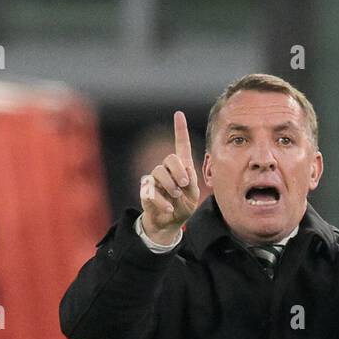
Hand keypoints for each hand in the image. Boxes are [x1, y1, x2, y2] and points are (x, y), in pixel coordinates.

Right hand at [139, 111, 200, 241]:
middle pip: (170, 158)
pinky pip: (151, 190)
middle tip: (183, 184)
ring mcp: (155, 179)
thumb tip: (186, 171)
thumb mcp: (193, 196)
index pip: (181, 145)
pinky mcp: (146, 190)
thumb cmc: (183, 207)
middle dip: (178, 170)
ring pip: (159, 172)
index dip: (180, 130)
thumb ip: (191, 183)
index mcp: (181, 168)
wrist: (169, 224)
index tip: (178, 114)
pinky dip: (162, 201)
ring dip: (169, 185)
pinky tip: (169, 208)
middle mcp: (167, 170)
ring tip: (176, 195)